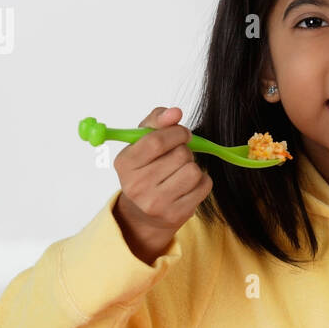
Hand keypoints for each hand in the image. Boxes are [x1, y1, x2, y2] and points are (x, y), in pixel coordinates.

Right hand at [113, 105, 212, 263]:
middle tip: (178, 156)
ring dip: (193, 166)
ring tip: (180, 171)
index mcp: (124, 163)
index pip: (156, 141)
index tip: (183, 133)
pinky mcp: (175, 214)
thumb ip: (157, 120)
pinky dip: (202, 181)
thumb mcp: (142, 142)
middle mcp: (136, 185)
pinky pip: (204, 185)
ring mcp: (156, 203)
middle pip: (180, 155)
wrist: (144, 213)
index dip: (176, 132)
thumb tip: (175, 112)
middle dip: (185, 150)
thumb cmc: (145, 169)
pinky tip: (187, 184)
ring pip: (194, 170)